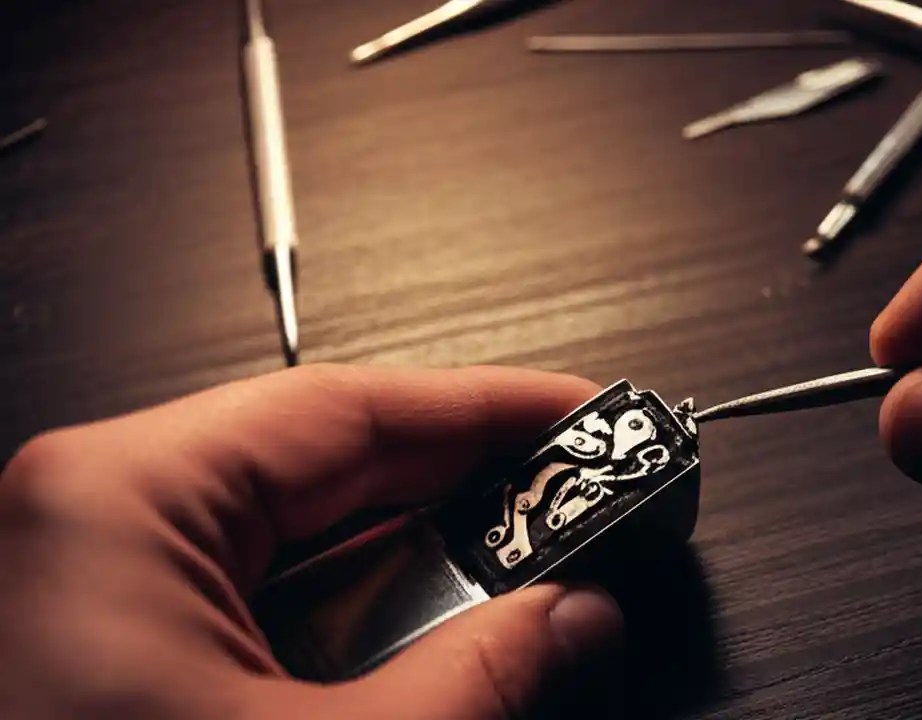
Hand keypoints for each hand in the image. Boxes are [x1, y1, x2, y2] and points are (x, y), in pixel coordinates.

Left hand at [0, 365, 623, 718]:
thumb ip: (476, 680)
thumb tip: (570, 620)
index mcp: (120, 505)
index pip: (350, 408)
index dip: (489, 408)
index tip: (581, 416)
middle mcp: (94, 528)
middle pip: (324, 468)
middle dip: (462, 496)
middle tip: (572, 509)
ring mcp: (92, 592)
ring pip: (294, 543)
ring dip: (411, 573)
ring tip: (514, 592)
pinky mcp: (104, 657)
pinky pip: (255, 607)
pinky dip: (347, 626)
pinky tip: (417, 658)